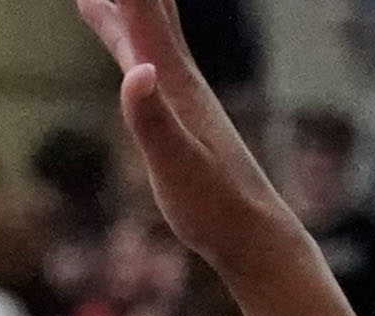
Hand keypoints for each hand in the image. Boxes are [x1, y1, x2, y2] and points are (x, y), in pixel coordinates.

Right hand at [77, 0, 300, 281]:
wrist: (253, 234)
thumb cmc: (214, 207)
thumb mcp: (176, 166)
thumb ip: (153, 121)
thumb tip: (135, 74)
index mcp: (173, 80)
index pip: (141, 9)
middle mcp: (179, 75)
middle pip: (148, 5)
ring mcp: (180, 93)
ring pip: (145, 30)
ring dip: (120, 3)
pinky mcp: (181, 114)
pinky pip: (146, 61)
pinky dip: (128, 42)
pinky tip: (125, 50)